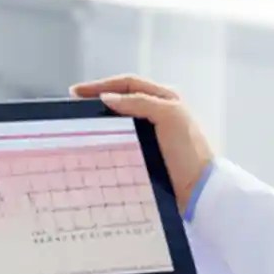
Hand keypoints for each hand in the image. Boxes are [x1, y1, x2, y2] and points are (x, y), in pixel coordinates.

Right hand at [72, 75, 214, 213]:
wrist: (199, 190)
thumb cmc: (188, 150)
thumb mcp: (168, 116)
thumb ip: (140, 102)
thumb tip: (108, 98)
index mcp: (165, 98)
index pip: (128, 84)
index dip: (101, 85)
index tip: (77, 92)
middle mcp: (159, 111)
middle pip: (122, 98)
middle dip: (98, 97)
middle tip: (75, 105)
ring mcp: (153, 132)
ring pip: (121, 118)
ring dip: (102, 118)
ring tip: (81, 122)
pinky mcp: (148, 151)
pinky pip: (122, 138)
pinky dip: (108, 136)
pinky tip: (96, 142)